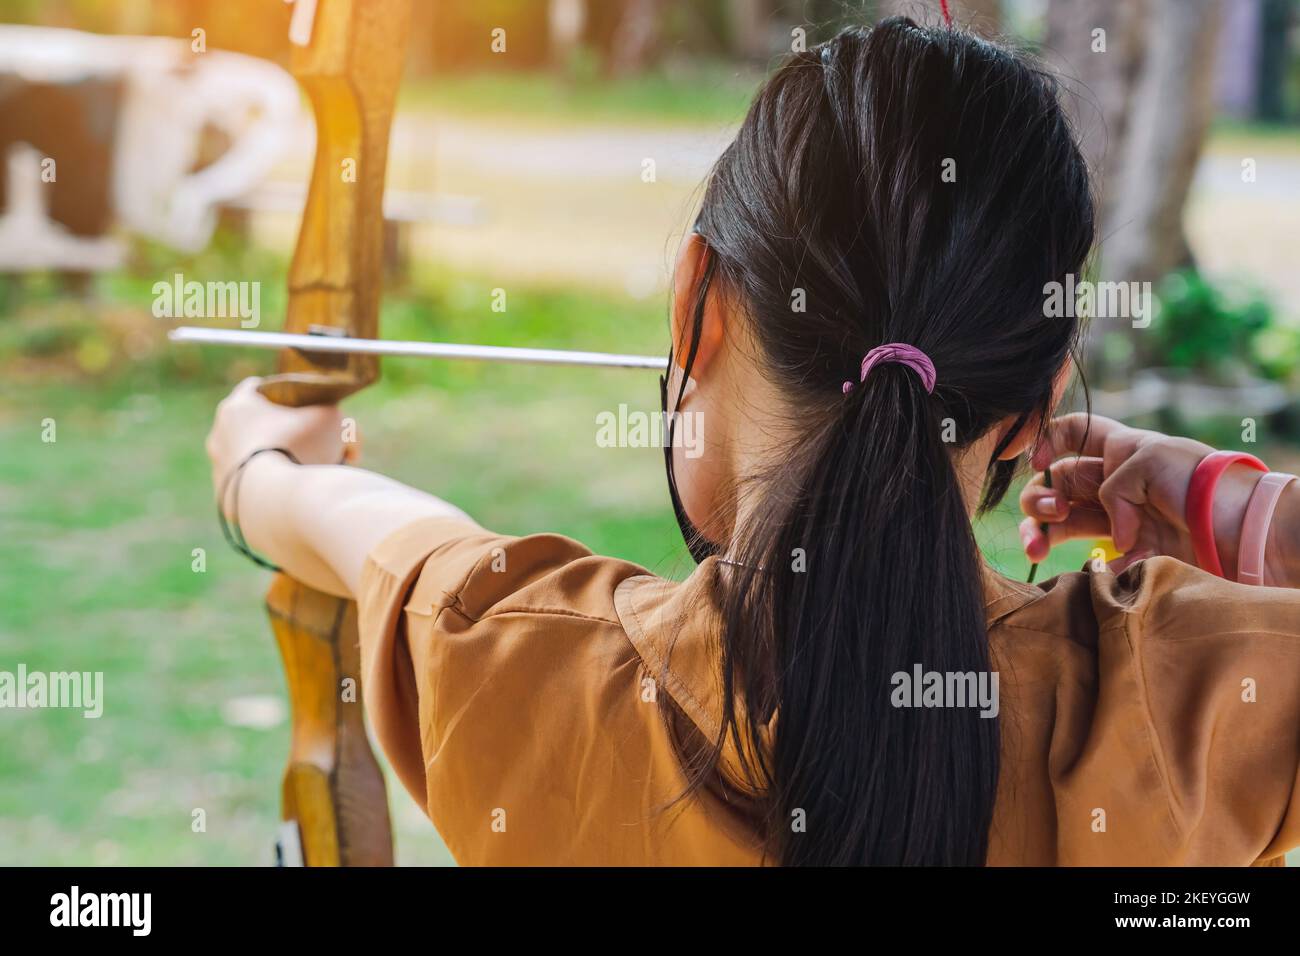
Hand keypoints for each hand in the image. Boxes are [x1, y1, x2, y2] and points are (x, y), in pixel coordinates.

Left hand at [206, 378, 358, 510]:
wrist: (280, 500)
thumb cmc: (303, 450)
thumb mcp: (333, 421)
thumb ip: (338, 417)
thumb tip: (348, 435)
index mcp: (238, 406)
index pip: (257, 387)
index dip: (283, 393)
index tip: (304, 404)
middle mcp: (220, 434)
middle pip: (255, 424)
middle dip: (284, 431)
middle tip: (314, 444)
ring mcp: (218, 467)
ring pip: (252, 458)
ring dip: (276, 461)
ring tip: (308, 475)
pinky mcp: (224, 499)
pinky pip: (250, 487)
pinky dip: (269, 488)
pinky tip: (291, 495)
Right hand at [1018, 413, 1271, 579]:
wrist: (1244, 530)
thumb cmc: (1202, 483)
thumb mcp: (1150, 459)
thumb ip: (1111, 488)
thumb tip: (1112, 534)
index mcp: (1119, 449)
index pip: (1071, 434)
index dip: (1044, 442)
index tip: (1035, 462)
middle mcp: (1114, 482)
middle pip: (1056, 485)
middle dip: (1039, 499)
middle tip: (1051, 513)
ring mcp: (1122, 519)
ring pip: (1064, 524)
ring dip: (1041, 533)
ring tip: (1037, 547)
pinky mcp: (1133, 554)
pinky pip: (1095, 559)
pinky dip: (1088, 565)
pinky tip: (1096, 566)